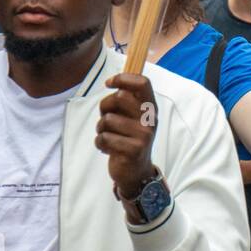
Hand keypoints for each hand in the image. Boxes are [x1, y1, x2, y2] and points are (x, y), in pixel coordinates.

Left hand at [97, 72, 158, 201]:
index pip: (142, 83)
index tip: (108, 83)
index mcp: (150, 108)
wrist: (136, 172)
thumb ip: (127, 101)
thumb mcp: (133, 118)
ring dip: (100, 129)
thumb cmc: (129, 140)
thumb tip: (112, 81)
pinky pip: (104, 138)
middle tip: (106, 119)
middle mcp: (150, 119)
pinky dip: (100, 143)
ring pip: (107, 119)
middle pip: (119, 97)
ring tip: (108, 137)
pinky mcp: (133, 150)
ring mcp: (143, 135)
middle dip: (104, 107)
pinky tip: (108, 149)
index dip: (123, 78)